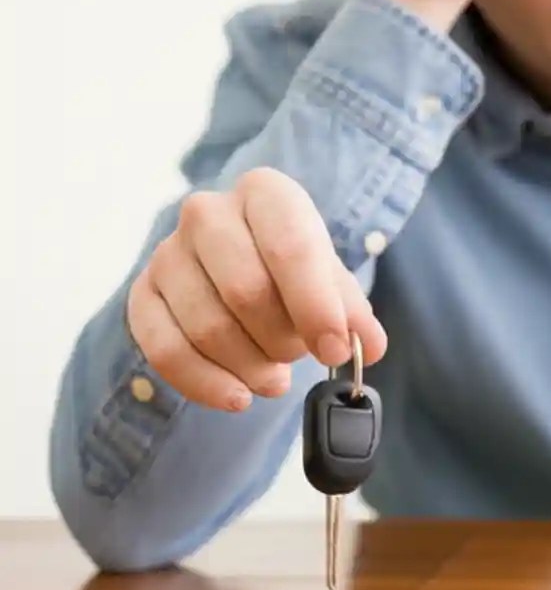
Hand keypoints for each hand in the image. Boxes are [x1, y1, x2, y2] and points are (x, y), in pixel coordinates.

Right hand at [127, 168, 387, 411]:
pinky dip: (206, 384)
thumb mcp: (330, 278)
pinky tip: (237, 396)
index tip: (334, 350)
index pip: (290, 248)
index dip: (315, 306)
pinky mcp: (143, 294)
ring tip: (274, 376)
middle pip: (245, 291)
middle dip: (282, 340)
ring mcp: (167, 253)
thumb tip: (367, 346)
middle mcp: (207, 213)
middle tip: (299, 357)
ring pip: (207, 327)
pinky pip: (165, 351)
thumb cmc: (294, 268)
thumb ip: (351, 310)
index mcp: (265, 193)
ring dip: (250, 367)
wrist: (242, 258)